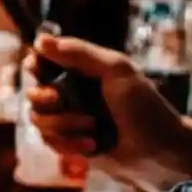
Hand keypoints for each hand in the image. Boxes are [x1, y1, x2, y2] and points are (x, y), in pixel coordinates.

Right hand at [25, 35, 186, 184]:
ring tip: (91, 127)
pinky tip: (92, 146)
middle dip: (44, 98)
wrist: (158, 151)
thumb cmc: (143, 106)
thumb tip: (39, 40)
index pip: (42, 62)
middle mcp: (71, 94)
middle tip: (57, 100)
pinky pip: (50, 143)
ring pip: (39, 121)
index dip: (34, 65)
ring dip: (63, 125)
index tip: (37, 69)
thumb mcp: (116, 70)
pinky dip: (69, 145)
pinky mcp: (70, 144)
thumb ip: (79, 53)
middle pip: (33, 93)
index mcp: (81, 71)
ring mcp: (69, 120)